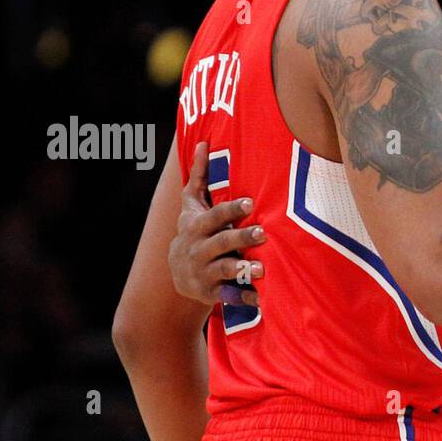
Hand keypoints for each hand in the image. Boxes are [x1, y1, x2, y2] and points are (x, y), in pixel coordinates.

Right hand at [169, 142, 266, 307]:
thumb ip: (200, 177)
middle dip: (240, 237)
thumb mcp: (192, 205)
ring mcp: (203, 272)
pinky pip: (227, 296)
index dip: (230, 209)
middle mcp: (198, 249)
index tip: (250, 202)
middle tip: (263, 232)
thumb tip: (203, 143)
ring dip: (243, 269)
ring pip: (224, 270)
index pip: (213, 215)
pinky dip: (243, 297)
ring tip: (263, 268)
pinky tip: (259, 297)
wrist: (178, 273)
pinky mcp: (209, 293)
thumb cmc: (194, 231)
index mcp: (195, 226)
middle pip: (220, 242)